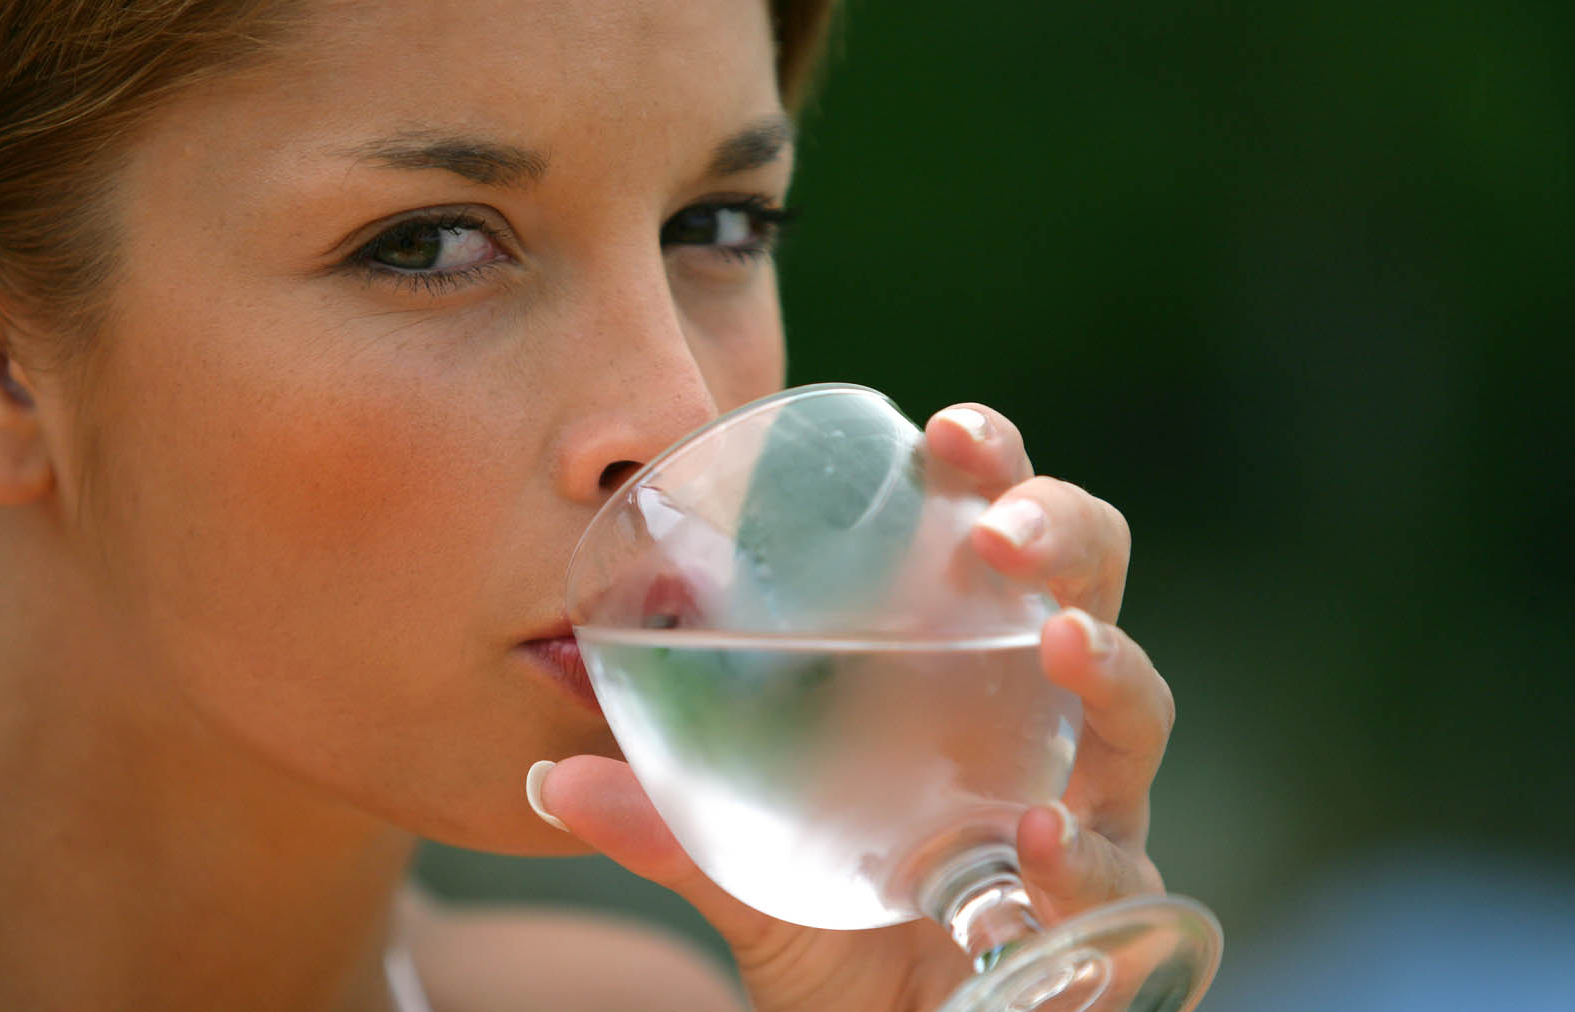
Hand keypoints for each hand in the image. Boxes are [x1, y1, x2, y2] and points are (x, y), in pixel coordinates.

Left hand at [536, 403, 1174, 1010]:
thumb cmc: (827, 921)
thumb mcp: (740, 862)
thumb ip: (667, 821)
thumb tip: (551, 776)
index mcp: (957, 665)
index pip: (992, 536)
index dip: (991, 468)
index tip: (946, 432)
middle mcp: (1036, 718)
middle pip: (1089, 586)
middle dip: (1064, 533)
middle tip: (1000, 531)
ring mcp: (1086, 805)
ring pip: (1135, 713)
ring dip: (1109, 667)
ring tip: (1060, 643)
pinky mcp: (1102, 907)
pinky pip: (1117, 868)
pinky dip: (1085, 849)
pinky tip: (1037, 835)